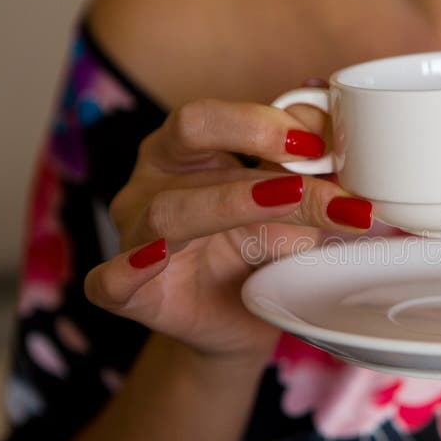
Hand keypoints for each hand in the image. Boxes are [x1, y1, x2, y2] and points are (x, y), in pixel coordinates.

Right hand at [83, 98, 372, 360]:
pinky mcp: (127, 294)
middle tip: (313, 157)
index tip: (322, 142)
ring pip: (169, 210)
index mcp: (186, 152)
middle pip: (188, 136)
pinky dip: (129, 268)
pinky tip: (156, 258)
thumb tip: (330, 125)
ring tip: (291, 198)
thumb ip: (306, 166)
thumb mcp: (293, 203)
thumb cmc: (262, 252)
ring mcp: (133, 236)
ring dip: (235, 202)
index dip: (265, 121)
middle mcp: (153, 182)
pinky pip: (111, 280)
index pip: (213, 116)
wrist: (245, 324)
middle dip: (255, 136)